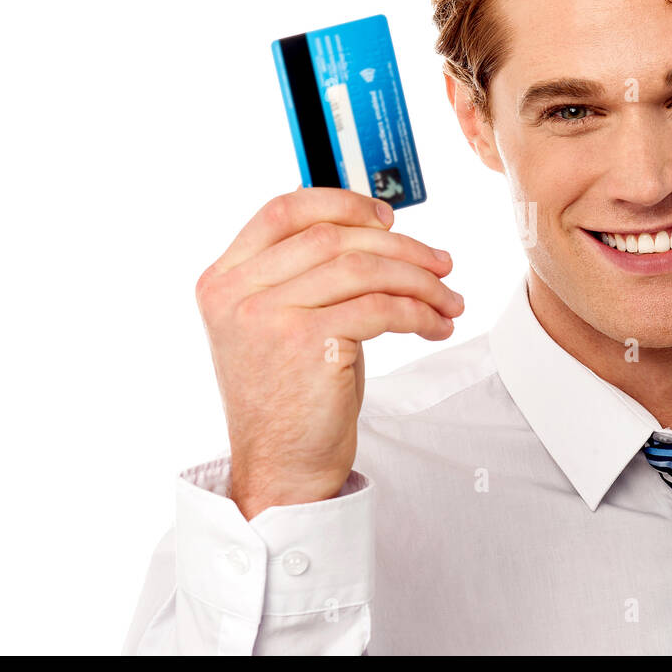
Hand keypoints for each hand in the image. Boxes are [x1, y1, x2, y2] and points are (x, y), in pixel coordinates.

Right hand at [194, 187, 462, 517]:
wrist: (281, 466)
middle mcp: (238, 292)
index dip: (342, 204)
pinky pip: (381, 308)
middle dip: (400, 247)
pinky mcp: (307, 342)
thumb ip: (305, 274)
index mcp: (223, 278)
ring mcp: (268, 316)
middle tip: (439, 264)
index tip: (387, 217)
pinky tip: (436, 325)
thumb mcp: (280, 322)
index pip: (283, 211)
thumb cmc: (290, 395)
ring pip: (362, 269)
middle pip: (333, 238)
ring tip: (447, 299)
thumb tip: (375, 228)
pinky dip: (419, 312)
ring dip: (419, 280)